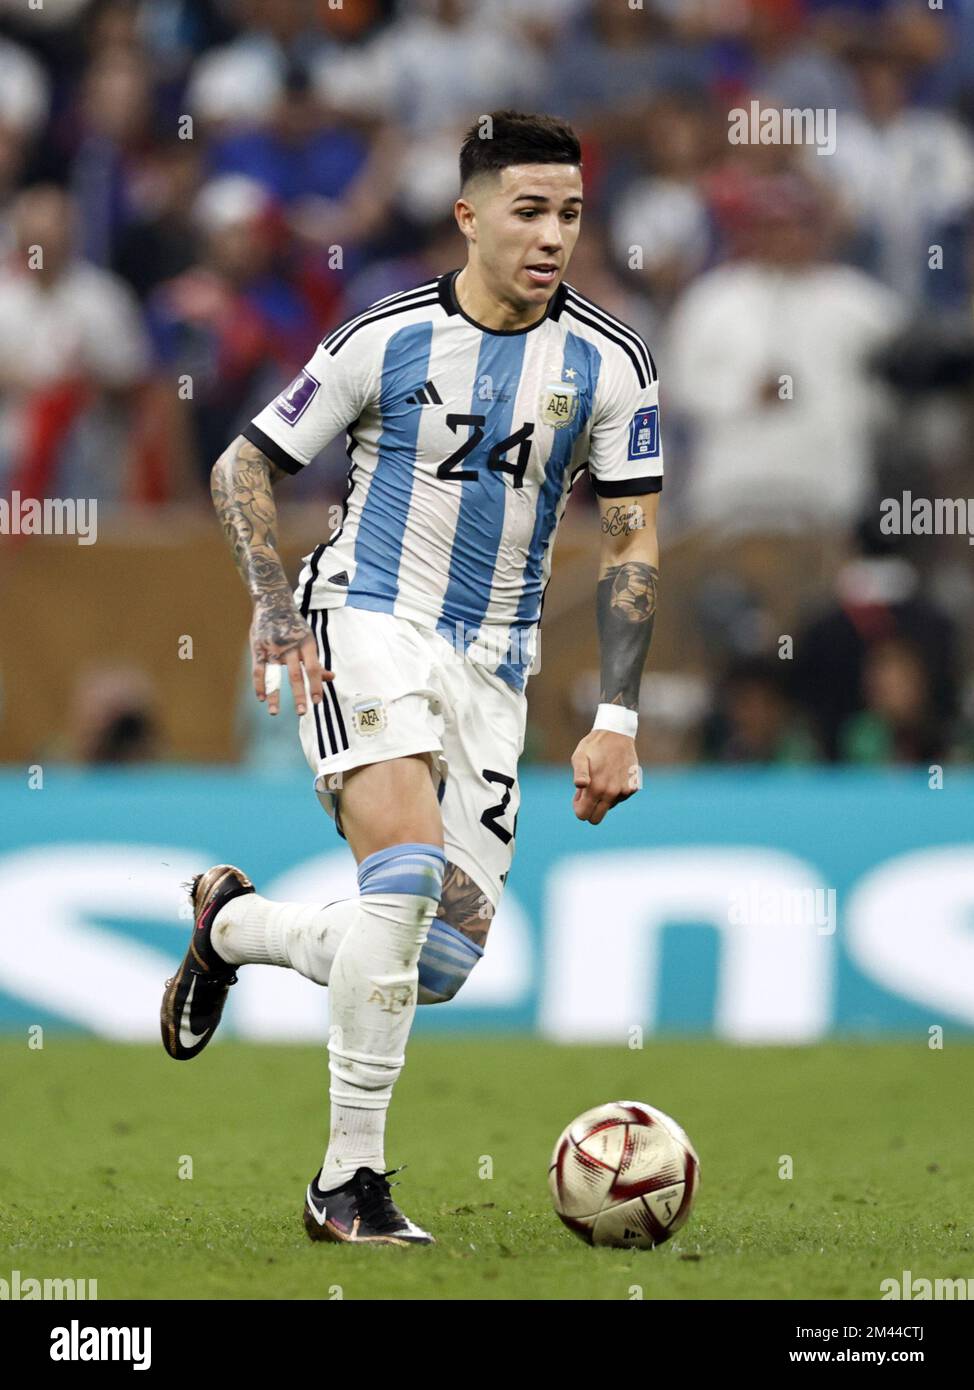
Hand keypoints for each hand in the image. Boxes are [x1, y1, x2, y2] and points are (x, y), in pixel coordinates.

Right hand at [249, 595, 331, 715]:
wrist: (273, 601)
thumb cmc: (294, 625)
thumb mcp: (308, 638)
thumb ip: (316, 660)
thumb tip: (331, 678)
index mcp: (307, 643)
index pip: (313, 668)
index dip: (316, 685)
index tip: (317, 701)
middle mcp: (290, 646)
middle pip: (295, 674)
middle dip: (299, 694)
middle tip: (302, 712)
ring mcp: (273, 647)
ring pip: (274, 675)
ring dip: (275, 695)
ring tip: (274, 713)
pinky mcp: (258, 647)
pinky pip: (258, 669)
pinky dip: (259, 685)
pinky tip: (261, 698)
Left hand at [571, 729, 640, 824]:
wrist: (617, 734)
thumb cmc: (594, 746)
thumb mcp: (579, 757)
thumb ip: (579, 773)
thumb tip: (580, 785)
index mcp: (596, 788)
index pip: (583, 816)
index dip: (578, 808)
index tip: (579, 795)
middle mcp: (612, 793)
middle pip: (596, 818)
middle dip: (589, 809)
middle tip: (588, 792)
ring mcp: (624, 791)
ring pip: (609, 807)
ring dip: (602, 798)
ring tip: (601, 778)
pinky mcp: (632, 787)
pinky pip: (620, 798)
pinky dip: (614, 792)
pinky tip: (612, 775)